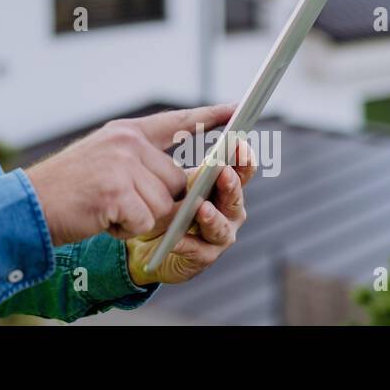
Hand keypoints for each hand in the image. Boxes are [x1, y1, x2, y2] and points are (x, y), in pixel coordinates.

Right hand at [25, 103, 236, 246]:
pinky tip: (103, 219)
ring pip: (165, 206)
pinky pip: (146, 222)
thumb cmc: (66, 190)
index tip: (236, 110)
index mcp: (126, 132)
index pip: (176, 122)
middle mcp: (127, 142)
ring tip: (107, 210)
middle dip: (159, 204)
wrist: (28, 205)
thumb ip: (139, 163)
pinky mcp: (117, 192)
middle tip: (121, 206)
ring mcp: (122, 165)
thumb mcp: (103, 161)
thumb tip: (183, 185)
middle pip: (176, 182)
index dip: (209, 117)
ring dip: (141, 219)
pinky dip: (126, 230)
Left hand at [126, 138, 255, 286]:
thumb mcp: (176, 178)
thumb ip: (190, 163)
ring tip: (202, 208)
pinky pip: (198, 249)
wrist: (147, 239)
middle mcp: (229, 209)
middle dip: (230, 184)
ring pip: (222, 226)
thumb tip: (191, 133)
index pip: (240, 169)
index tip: (238, 141)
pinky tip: (176, 238)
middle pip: (235, 196)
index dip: (242, 157)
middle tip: (223, 172)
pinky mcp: (204, 256)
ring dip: (213, 217)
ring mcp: (220, 234)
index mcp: (225, 185)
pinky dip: (187, 242)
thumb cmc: (167, 202)